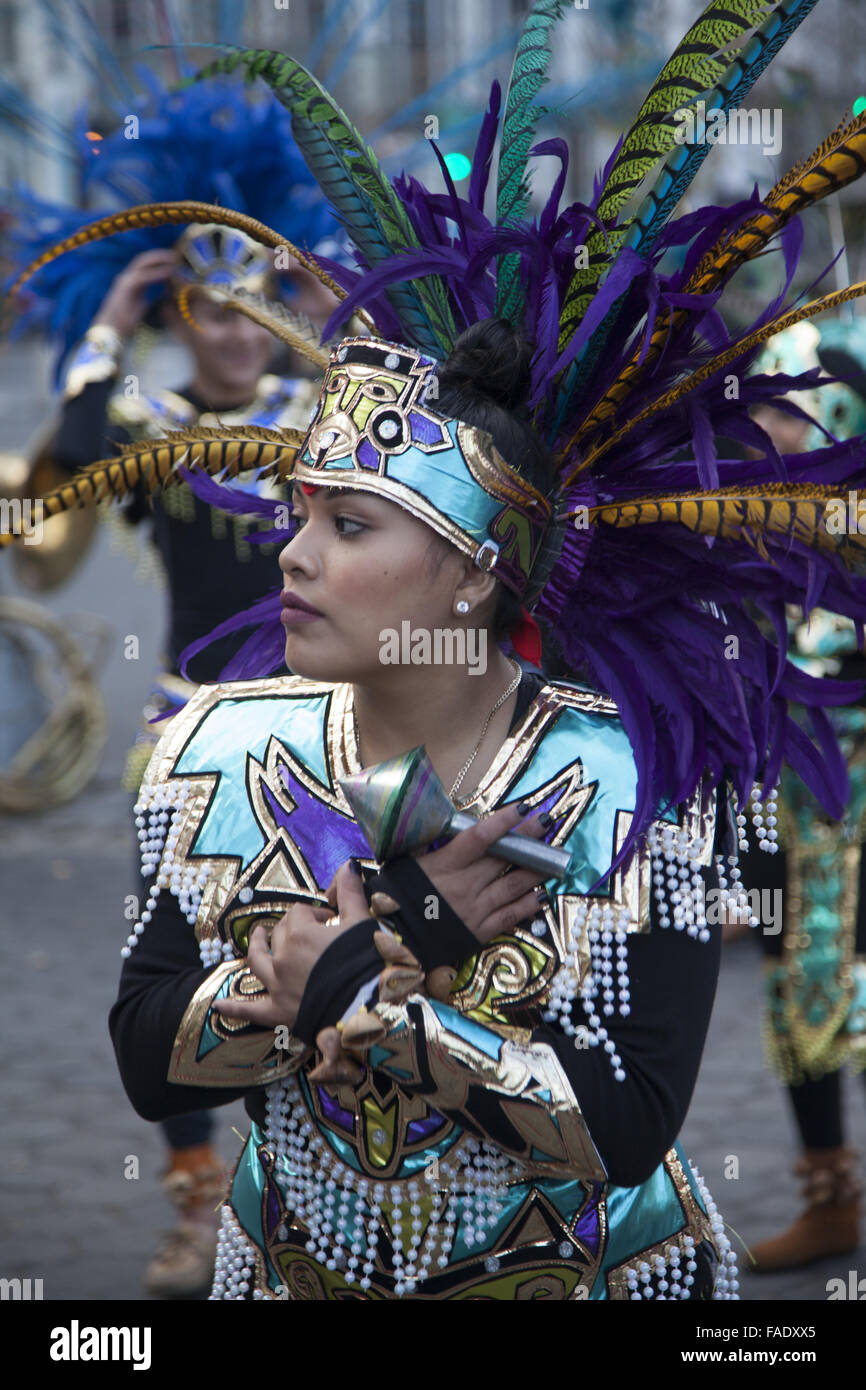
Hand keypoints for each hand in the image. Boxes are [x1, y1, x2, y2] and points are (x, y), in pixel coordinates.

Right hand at [93, 248, 178, 336]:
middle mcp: (127, 278)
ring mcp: (125, 281)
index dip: (159, 260)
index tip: (174, 260)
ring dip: (159, 260)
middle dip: (160, 255)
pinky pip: (143, 276)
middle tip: (176, 255)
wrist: (110, 331)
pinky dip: (156, 273)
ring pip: (143, 263)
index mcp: (131, 282)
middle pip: (144, 259)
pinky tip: (168, 272)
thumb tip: (159, 298)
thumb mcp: (140, 308)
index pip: (145, 265)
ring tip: (174, 260)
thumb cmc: (124, 323)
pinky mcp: (125, 287)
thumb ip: (147, 299)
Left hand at [212, 864, 371, 1029]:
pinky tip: (219, 1006)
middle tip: (312, 931)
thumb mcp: (362, 923)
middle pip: (280, 934)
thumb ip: (350, 893)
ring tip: (257, 938)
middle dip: (293, 927)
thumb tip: (347, 866)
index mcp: (301, 934)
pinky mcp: (279, 1012)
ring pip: (258, 961)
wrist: (369, 1007)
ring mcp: (278, 986)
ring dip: (256, 948)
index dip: (316, 913)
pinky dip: (234, 1008)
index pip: (300, 913)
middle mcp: (283, 957)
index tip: (332, 919)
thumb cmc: (368, 963)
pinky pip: (251, 1010)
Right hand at [411, 804, 549, 944]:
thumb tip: (439, 822)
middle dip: (528, 839)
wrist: (394, 940)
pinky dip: (528, 905)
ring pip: (512, 885)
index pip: (480, 837)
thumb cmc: (397, 897)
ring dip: (535, 870)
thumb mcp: (405, 864)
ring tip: (553, 859)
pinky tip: (542, 895)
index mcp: (445, 864)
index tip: (523, 807)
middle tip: (547, 823)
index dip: (504, 821)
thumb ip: (424, 843)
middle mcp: (465, 884)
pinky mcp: (479, 930)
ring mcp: (475, 908)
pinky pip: (509, 915)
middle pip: (503, 857)